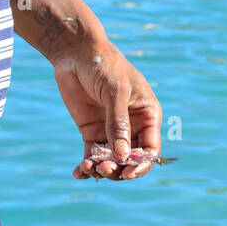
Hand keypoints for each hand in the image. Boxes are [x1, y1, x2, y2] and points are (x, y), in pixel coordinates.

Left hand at [53, 38, 161, 179]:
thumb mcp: (115, 92)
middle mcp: (132, 127)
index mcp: (147, 116)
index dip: (140, 164)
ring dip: (102, 169)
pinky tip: (79, 172)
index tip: (126, 172)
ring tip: (88, 168)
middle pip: (130, 159)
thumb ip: (118, 124)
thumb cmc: (104, 66)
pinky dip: (86, 166)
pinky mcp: (92, 131)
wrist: (76, 52)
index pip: (149, 148)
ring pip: (111, 160)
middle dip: (119, 168)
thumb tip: (122, 156)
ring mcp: (112, 130)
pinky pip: (92, 155)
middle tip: (104, 168)